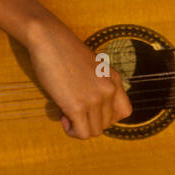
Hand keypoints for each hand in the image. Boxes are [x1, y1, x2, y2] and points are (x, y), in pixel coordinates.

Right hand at [25, 16, 131, 138]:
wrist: (50, 40)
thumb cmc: (65, 53)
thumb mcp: (93, 69)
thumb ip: (98, 86)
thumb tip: (91, 112)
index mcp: (115, 80)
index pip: (124, 112)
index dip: (106, 116)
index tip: (90, 108)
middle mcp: (109, 90)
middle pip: (106, 124)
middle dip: (89, 121)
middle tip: (74, 108)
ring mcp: (95, 99)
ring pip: (95, 132)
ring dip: (79, 127)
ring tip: (67, 111)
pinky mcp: (78, 106)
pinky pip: (82, 134)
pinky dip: (72, 131)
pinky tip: (63, 116)